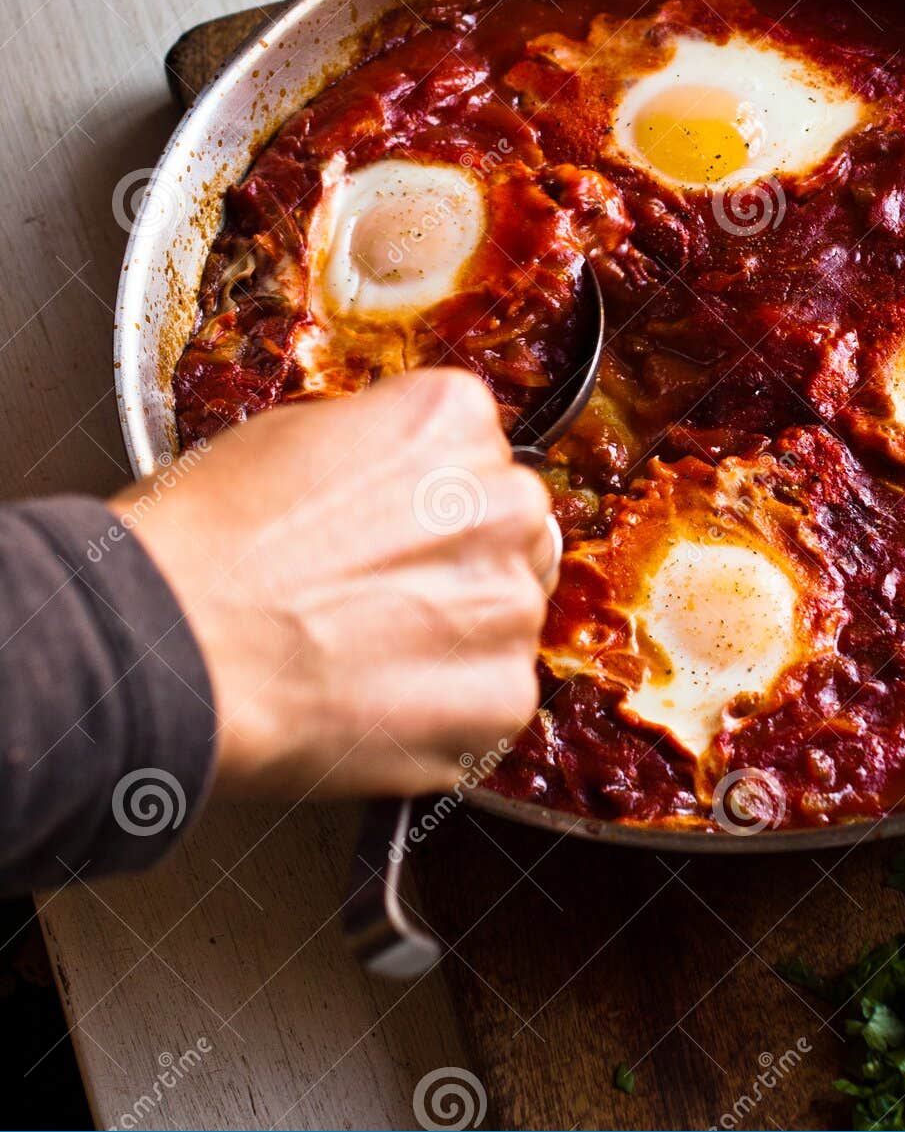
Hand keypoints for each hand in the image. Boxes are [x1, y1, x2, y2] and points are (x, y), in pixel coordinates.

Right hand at [110, 370, 549, 798]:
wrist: (166, 647)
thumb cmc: (200, 542)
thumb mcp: (289, 438)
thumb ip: (381, 455)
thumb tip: (403, 485)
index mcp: (453, 418)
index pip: (478, 456)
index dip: (427, 500)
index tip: (384, 530)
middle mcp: (503, 500)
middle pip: (510, 534)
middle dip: (457, 565)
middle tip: (375, 597)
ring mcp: (509, 603)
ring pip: (505, 620)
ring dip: (454, 640)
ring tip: (360, 655)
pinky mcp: (501, 696)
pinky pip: (494, 700)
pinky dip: (445, 714)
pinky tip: (371, 703)